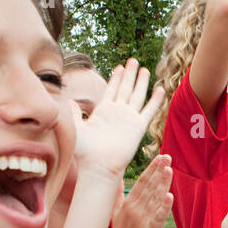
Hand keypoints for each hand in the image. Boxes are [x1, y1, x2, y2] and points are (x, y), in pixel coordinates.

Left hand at [73, 58, 165, 178]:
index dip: (116, 78)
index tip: (120, 67)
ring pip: (137, 96)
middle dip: (130, 74)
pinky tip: (159, 89)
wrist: (98, 166)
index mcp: (103, 111)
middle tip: (134, 60)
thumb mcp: (76, 128)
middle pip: (125, 88)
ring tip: (145, 69)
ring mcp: (129, 119)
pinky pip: (149, 110)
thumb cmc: (85, 151)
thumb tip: (68, 101)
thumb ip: (74, 114)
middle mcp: (117, 113)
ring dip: (141, 83)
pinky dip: (155, 100)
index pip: (111, 90)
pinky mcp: (138, 127)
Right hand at [109, 154, 172, 227]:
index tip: (159, 157)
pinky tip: (170, 195)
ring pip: (154, 198)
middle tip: (167, 156)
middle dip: (158, 171)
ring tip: (169, 169)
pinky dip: (164, 206)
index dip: (151, 169)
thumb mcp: (114, 215)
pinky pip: (158, 216)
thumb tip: (115, 181)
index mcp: (128, 205)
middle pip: (148, 186)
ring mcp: (142, 220)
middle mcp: (134, 210)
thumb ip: (117, 197)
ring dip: (162, 183)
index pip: (141, 182)